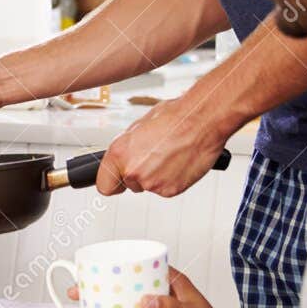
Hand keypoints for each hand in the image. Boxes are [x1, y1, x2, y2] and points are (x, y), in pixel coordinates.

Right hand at [63, 268, 237, 307]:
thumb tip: (147, 302)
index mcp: (172, 285)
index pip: (143, 266)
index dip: (121, 262)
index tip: (101, 263)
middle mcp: (159, 298)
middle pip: (126, 287)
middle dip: (103, 284)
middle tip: (81, 285)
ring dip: (103, 306)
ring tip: (82, 305)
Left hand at [97, 95, 229, 197]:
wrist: (202, 120)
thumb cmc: (175, 117)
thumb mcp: (140, 127)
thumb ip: (127, 147)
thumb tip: (125, 156)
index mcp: (119, 153)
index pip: (103, 185)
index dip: (112, 182)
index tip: (117, 180)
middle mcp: (133, 170)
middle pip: (129, 185)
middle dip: (139, 174)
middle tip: (154, 157)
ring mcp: (152, 183)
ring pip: (149, 187)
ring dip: (157, 176)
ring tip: (170, 155)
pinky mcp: (170, 190)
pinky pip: (166, 189)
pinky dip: (173, 179)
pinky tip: (179, 162)